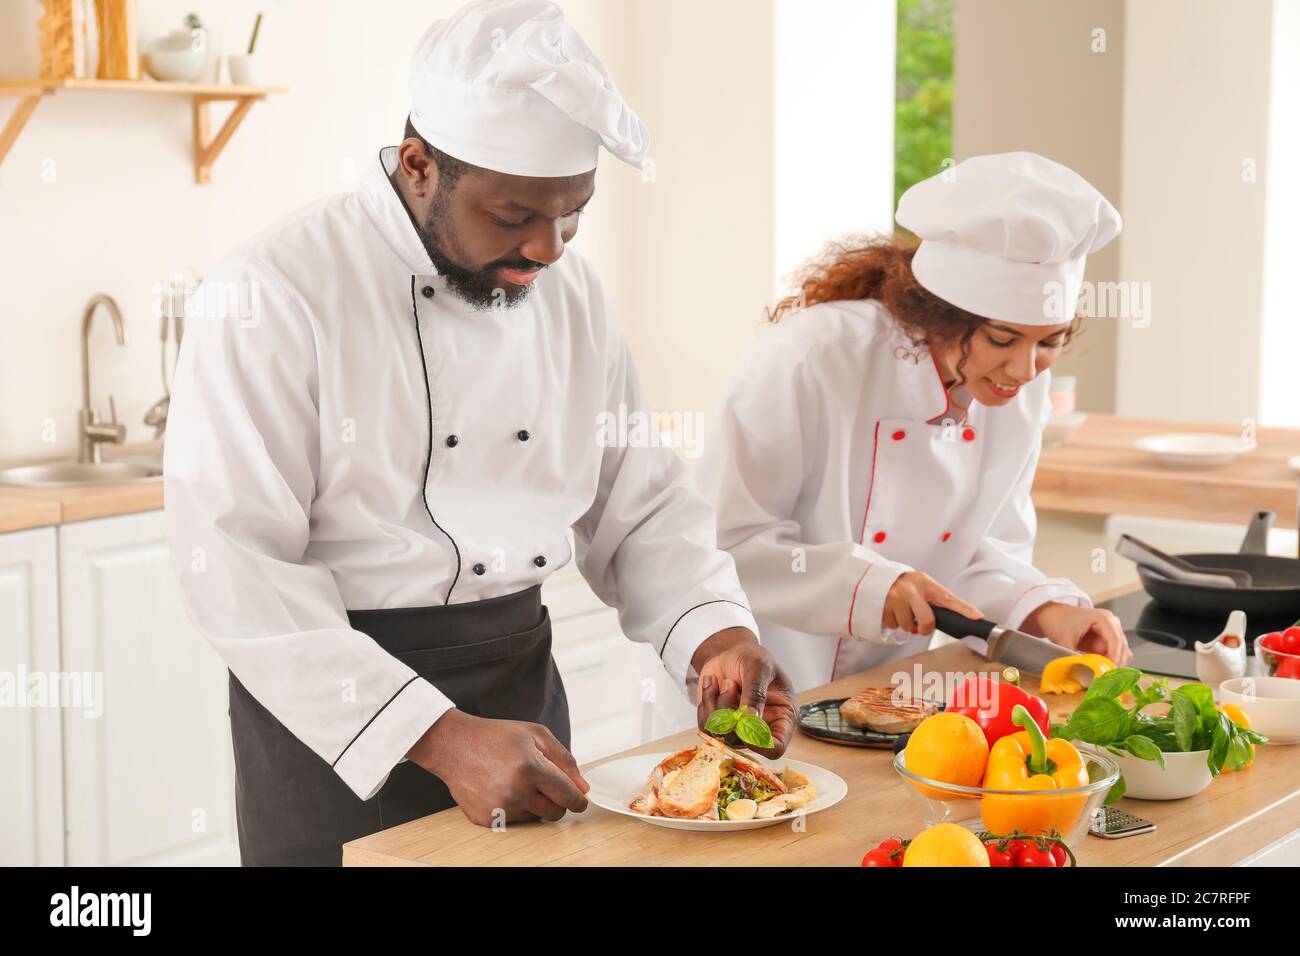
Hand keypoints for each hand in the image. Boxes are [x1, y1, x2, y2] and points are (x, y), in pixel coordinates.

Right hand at [406, 709, 588, 826]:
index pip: (568, 796)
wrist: (454, 746)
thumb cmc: (495, 736)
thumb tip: (582, 786)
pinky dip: (514, 808)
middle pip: (555, 813)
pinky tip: (501, 788)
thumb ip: (564, 759)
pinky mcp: (486, 819)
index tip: (580, 799)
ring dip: (534, 803)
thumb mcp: (536, 734)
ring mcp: (499, 808)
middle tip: (547, 785)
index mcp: (531, 768)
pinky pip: (514, 821)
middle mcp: (515, 792)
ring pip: (535, 817)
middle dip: (558, 801)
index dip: (578, 800)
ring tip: (518, 780)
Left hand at [691, 627, 795, 758]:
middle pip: (742, 742)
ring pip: (720, 734)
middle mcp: (760, 728)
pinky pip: (706, 725)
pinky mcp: (718, 724)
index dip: (760, 744)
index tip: (744, 724)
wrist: (731, 653)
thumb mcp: (759, 668)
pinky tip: (713, 686)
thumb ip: (756, 694)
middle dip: (730, 713)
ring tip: (724, 682)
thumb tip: (750, 720)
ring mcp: (738, 728)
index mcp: (782, 717)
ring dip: (716, 705)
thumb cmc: (753, 658)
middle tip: (730, 684)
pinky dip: (705, 704)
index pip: (776, 748)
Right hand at [883, 571, 981, 635]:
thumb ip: (938, 600)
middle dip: (925, 628)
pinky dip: (894, 622)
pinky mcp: (884, 607)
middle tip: (922, 625)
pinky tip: (894, 611)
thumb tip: (956, 616)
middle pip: (927, 621)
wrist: (883, 579)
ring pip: (908, 626)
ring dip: (907, 624)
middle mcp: (911, 590)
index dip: (964, 609)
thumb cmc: (909, 586)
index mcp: (927, 584)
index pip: (949, 598)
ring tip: (904, 611)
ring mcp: (896, 599)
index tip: (977, 616)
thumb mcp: (925, 586)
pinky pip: (893, 625)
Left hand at [1022, 602, 1132, 665]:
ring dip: (1114, 664)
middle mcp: (1112, 623)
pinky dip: (1110, 663)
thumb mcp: (1065, 640)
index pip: (1115, 639)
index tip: (1110, 669)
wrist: (1053, 616)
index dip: (1115, 656)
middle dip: (1116, 662)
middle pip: (1122, 647)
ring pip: (1122, 652)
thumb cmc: (1058, 622)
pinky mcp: (1108, 640)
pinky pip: (1115, 655)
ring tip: (1101, 673)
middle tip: (1106, 676)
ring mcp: (1112, 631)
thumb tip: (1084, 673)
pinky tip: (1100, 669)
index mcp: (1103, 618)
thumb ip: (1076, 656)